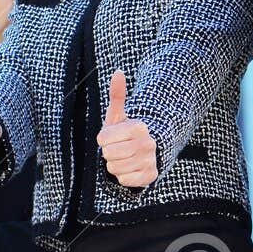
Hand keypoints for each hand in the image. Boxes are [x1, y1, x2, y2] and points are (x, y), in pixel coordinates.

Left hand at [96, 70, 157, 187]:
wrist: (145, 152)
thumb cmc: (125, 133)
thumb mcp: (119, 115)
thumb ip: (117, 95)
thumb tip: (118, 72)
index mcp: (139, 126)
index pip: (103, 139)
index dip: (103, 139)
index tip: (112, 137)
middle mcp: (147, 143)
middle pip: (108, 154)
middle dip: (109, 153)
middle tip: (118, 148)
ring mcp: (150, 160)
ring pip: (114, 168)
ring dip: (115, 165)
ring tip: (123, 158)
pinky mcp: (150, 176)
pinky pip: (124, 180)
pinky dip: (123, 176)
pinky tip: (130, 168)